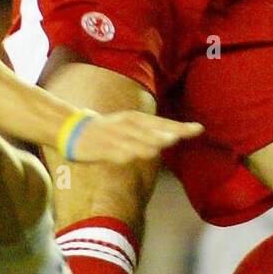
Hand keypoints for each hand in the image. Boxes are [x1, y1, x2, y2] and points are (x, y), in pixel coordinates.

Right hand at [68, 111, 201, 166]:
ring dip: (153, 142)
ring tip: (168, 141)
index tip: (199, 129)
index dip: (180, 127)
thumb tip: (174, 135)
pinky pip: (121, 153)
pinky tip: (138, 154)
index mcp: (135, 119)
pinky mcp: (104, 149)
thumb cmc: (107, 130)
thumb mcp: (129, 125)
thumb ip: (150, 132)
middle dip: (169, 134)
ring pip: (138, 142)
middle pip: (153, 132)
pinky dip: (130, 154)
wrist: (72, 130)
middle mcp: (128, 125)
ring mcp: (116, 137)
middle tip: (183, 135)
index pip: (162, 123)